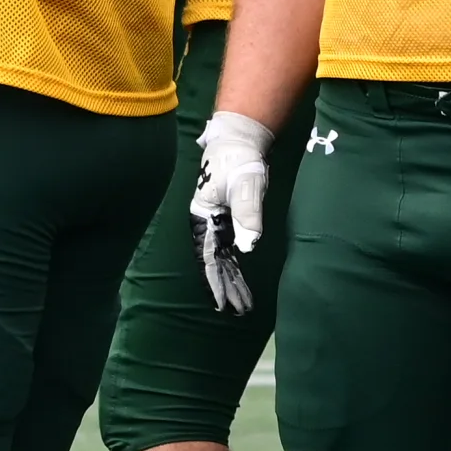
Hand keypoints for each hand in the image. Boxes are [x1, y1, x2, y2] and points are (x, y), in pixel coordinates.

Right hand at [189, 110, 274, 312]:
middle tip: (236, 311)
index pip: (207, 256)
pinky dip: (235, 266)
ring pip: (222, 258)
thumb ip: (247, 214)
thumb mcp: (246, 186)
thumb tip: (248, 247)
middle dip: (224, 287)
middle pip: (213, 262)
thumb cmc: (239, 160)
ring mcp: (215, 222)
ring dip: (231, 280)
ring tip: (241, 303)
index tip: (220, 303)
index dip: (213, 281)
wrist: (239, 140)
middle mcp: (205, 223)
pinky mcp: (227, 219)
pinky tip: (240, 281)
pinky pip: (229, 249)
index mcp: (202, 216)